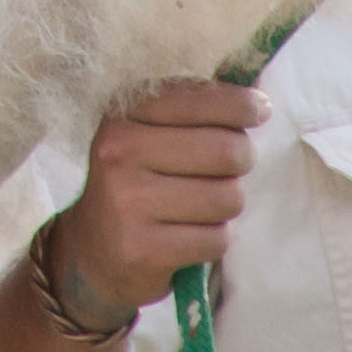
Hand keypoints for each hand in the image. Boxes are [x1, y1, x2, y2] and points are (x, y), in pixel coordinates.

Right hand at [48, 80, 268, 327]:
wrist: (92, 252)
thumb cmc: (135, 184)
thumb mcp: (145, 136)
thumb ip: (190, 114)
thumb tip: (259, 100)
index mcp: (121, 116)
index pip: (195, 100)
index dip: (238, 104)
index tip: (259, 110)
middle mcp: (119, 154)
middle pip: (224, 150)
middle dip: (242, 160)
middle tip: (233, 168)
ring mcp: (127, 203)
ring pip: (226, 198)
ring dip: (227, 204)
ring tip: (205, 206)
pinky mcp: (142, 250)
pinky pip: (215, 240)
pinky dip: (214, 239)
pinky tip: (192, 235)